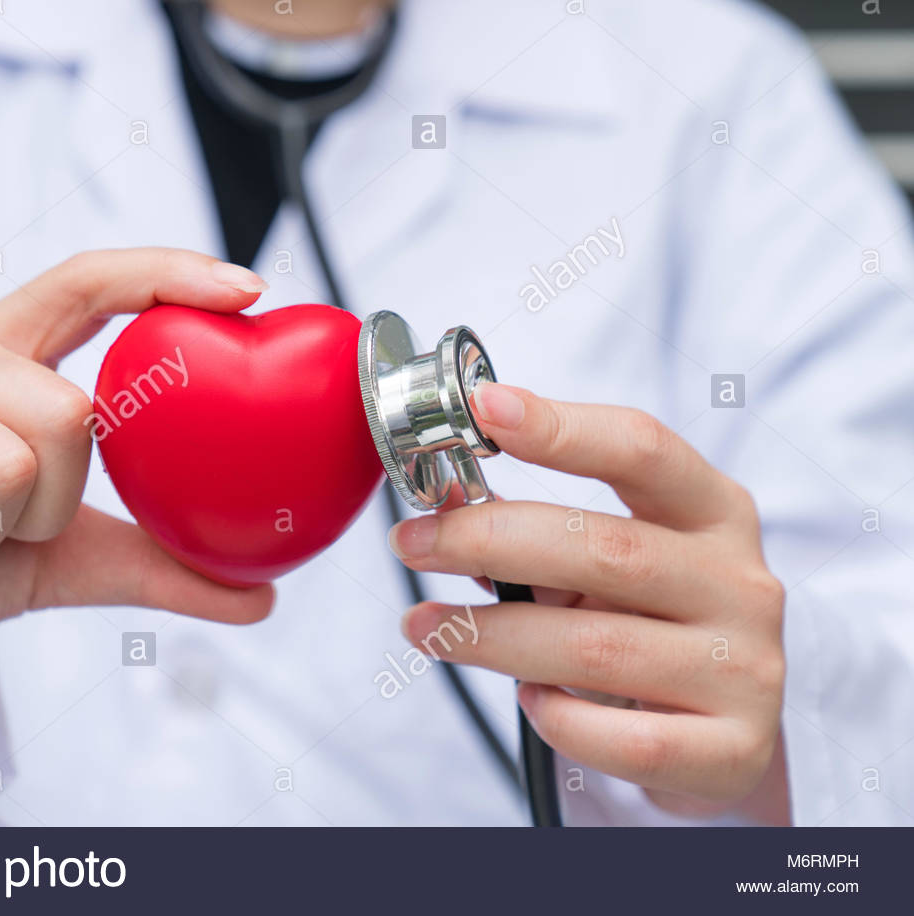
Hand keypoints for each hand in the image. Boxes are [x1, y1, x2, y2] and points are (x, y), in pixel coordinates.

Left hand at [392, 383, 788, 822]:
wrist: (725, 736)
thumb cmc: (648, 625)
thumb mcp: (611, 563)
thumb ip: (541, 531)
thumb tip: (443, 508)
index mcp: (714, 511)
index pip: (641, 448)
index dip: (560, 427)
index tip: (484, 409)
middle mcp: (740, 582)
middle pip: (603, 547)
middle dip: (487, 540)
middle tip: (413, 543)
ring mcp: (745, 667)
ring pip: (595, 648)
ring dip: (490, 636)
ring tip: (425, 626)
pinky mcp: (734, 748)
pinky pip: (625, 740)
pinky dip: (561, 719)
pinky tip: (531, 700)